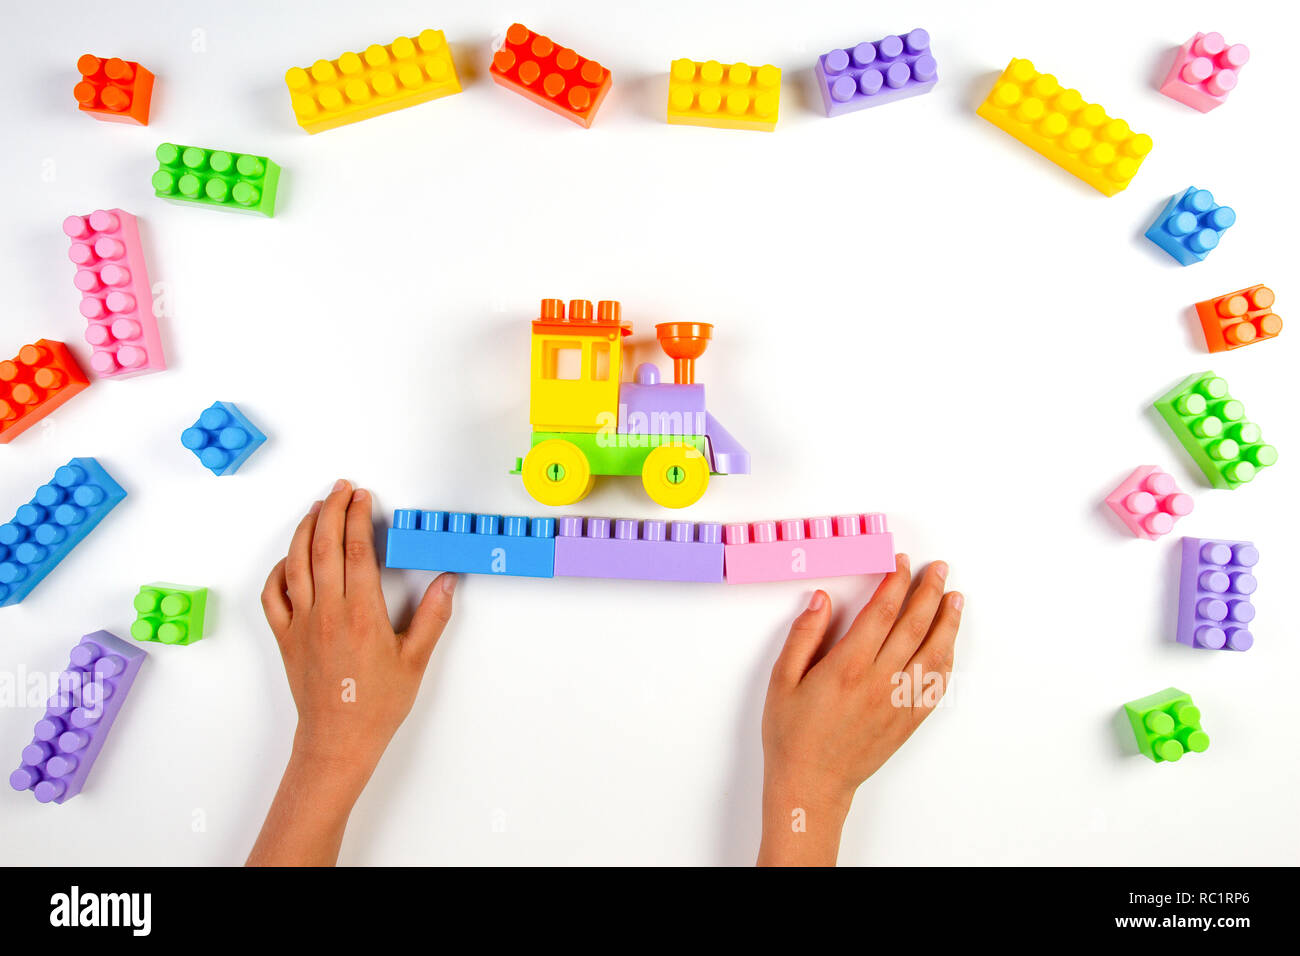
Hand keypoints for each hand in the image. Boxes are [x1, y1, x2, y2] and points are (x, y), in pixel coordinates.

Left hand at [248, 479, 455, 864]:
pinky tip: (290, 559)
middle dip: (331, 510)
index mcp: (362, 613)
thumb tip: (446, 583)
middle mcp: (327, 612)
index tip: (363, 497)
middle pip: (323, 546)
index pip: (356, 550)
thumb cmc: (376, 705)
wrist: (338, 740)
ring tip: (316, 509)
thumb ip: (432, 617)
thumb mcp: (415, 660)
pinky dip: (279, 570)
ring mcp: (301, 623)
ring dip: (304, 529)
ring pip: (296, 562)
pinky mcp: (285, 637)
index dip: (358, 517)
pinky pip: (273, 594)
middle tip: (341, 489)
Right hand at [758, 554, 961, 865]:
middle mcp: (879, 681)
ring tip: (955, 598)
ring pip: (934, 652)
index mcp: (848, 666)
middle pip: (914, 625)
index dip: (896, 582)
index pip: (882, 611)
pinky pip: (936, 685)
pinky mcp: (908, 721)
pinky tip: (949, 645)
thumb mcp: (783, 679)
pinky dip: (947, 660)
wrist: (812, 784)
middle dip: (929, 592)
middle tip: (939, 570)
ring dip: (947, 622)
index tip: (901, 563)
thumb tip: (821, 599)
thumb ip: (804, 636)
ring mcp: (898, 702)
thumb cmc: (792, 735)